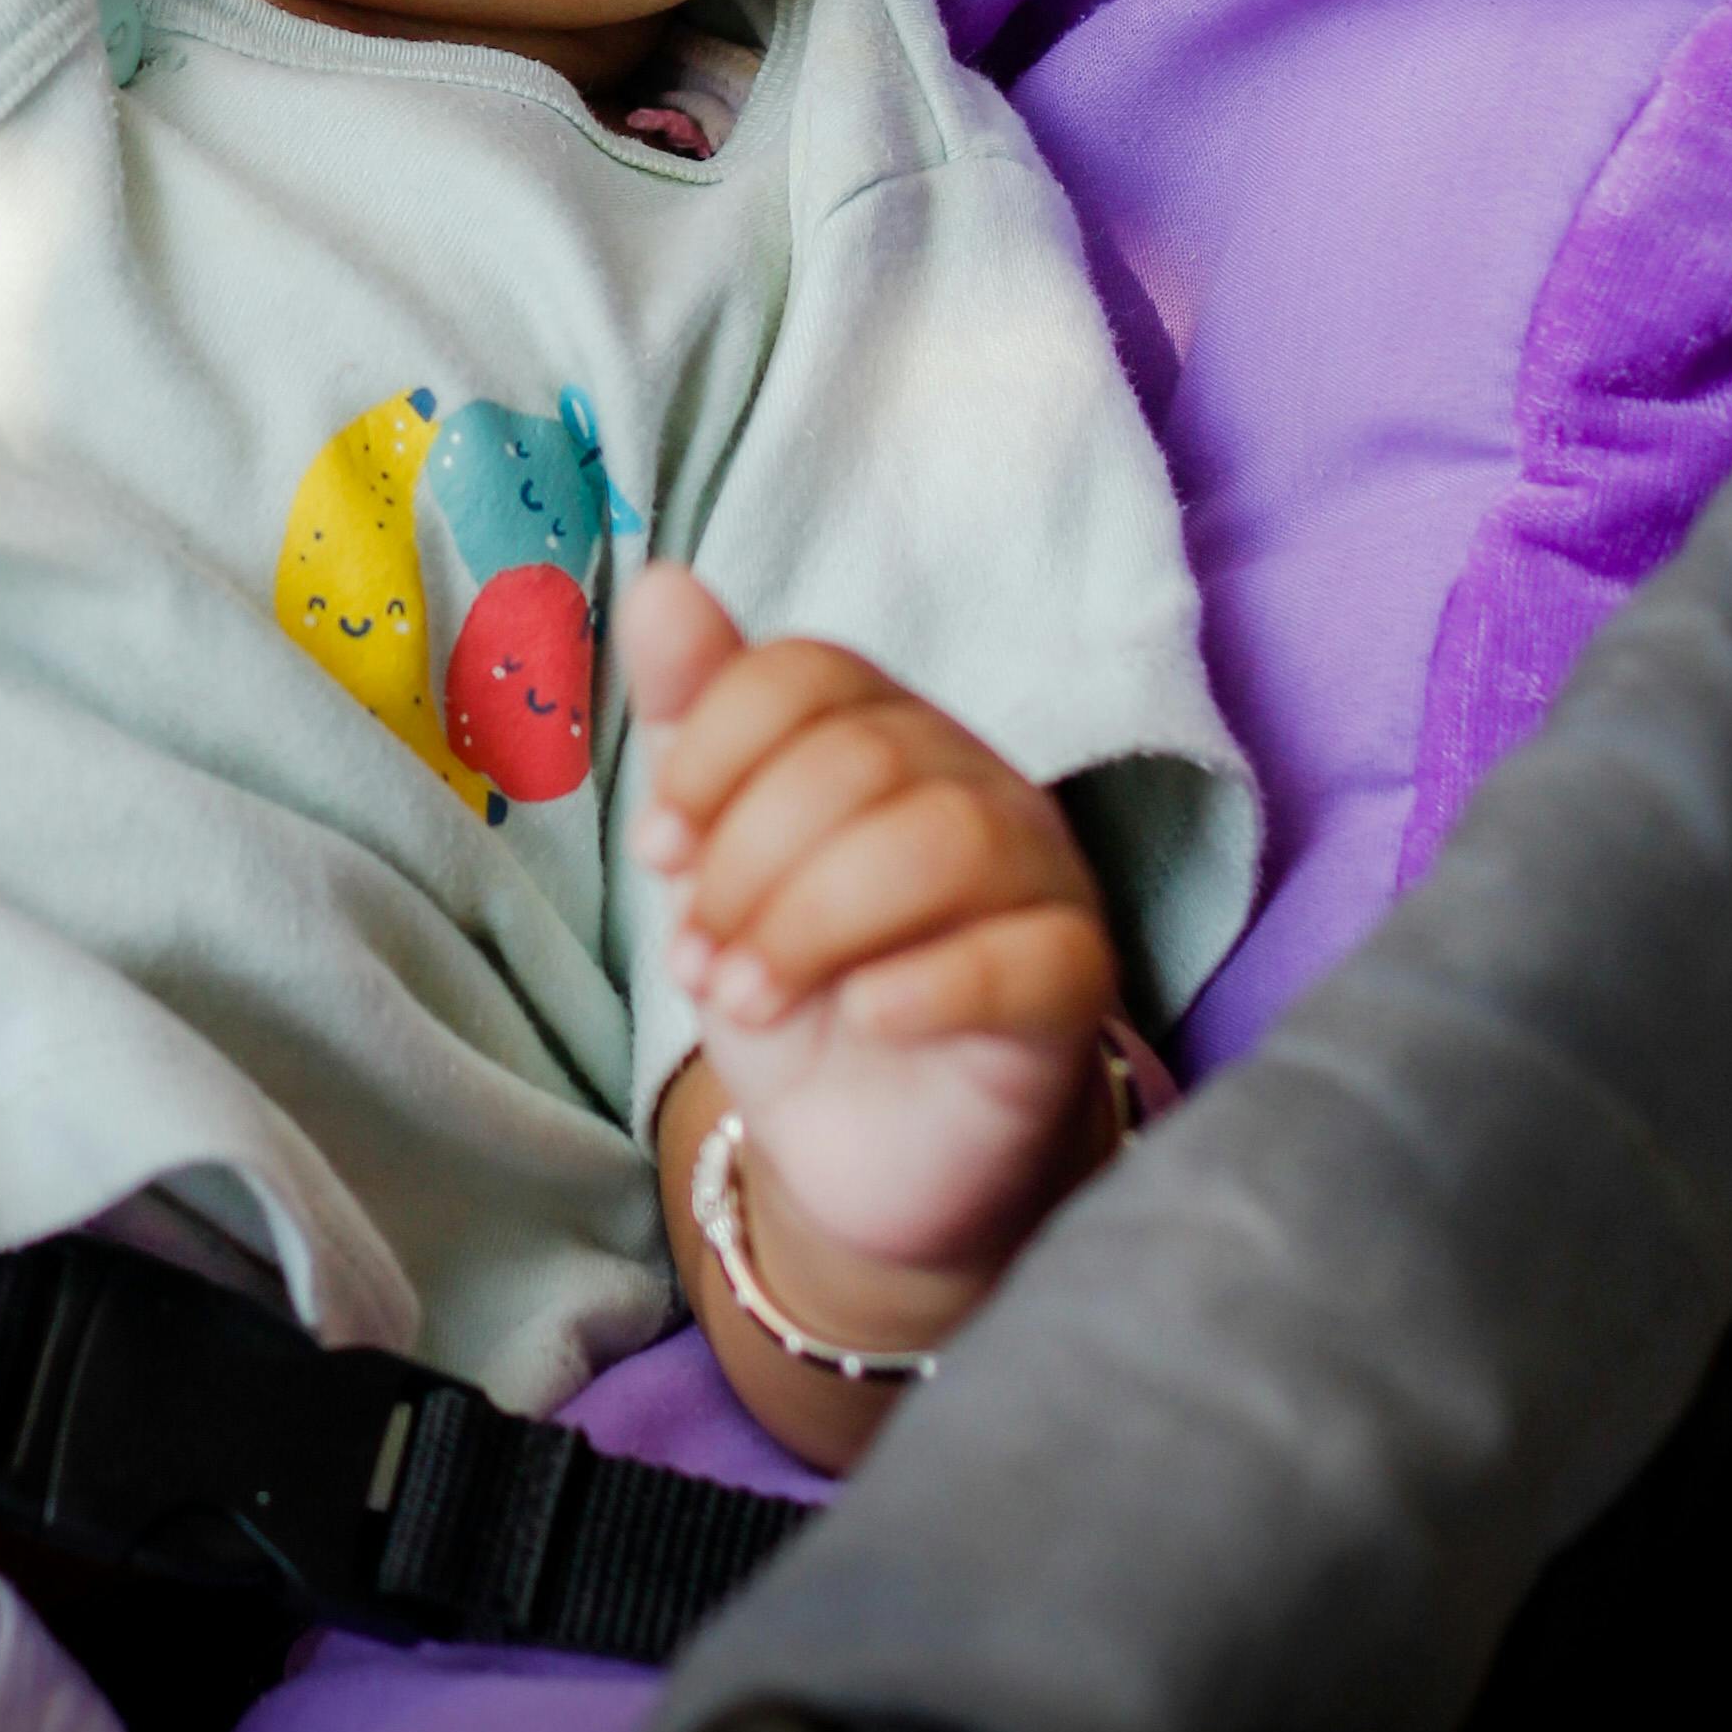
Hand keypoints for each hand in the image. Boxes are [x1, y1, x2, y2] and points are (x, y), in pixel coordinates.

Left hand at [623, 574, 1119, 1321]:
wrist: (864, 1147)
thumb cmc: (796, 981)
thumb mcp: (717, 856)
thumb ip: (695, 717)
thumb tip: (657, 584)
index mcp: (884, 730)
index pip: (808, 674)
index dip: (715, 753)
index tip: (656, 850)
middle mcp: (973, 779)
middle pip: (865, 758)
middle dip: (751, 862)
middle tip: (699, 960)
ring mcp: (1039, 876)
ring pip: (947, 841)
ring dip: (815, 924)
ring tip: (747, 1001)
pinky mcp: (1076, 982)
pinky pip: (1029, 955)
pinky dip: (931, 982)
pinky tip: (862, 1019)